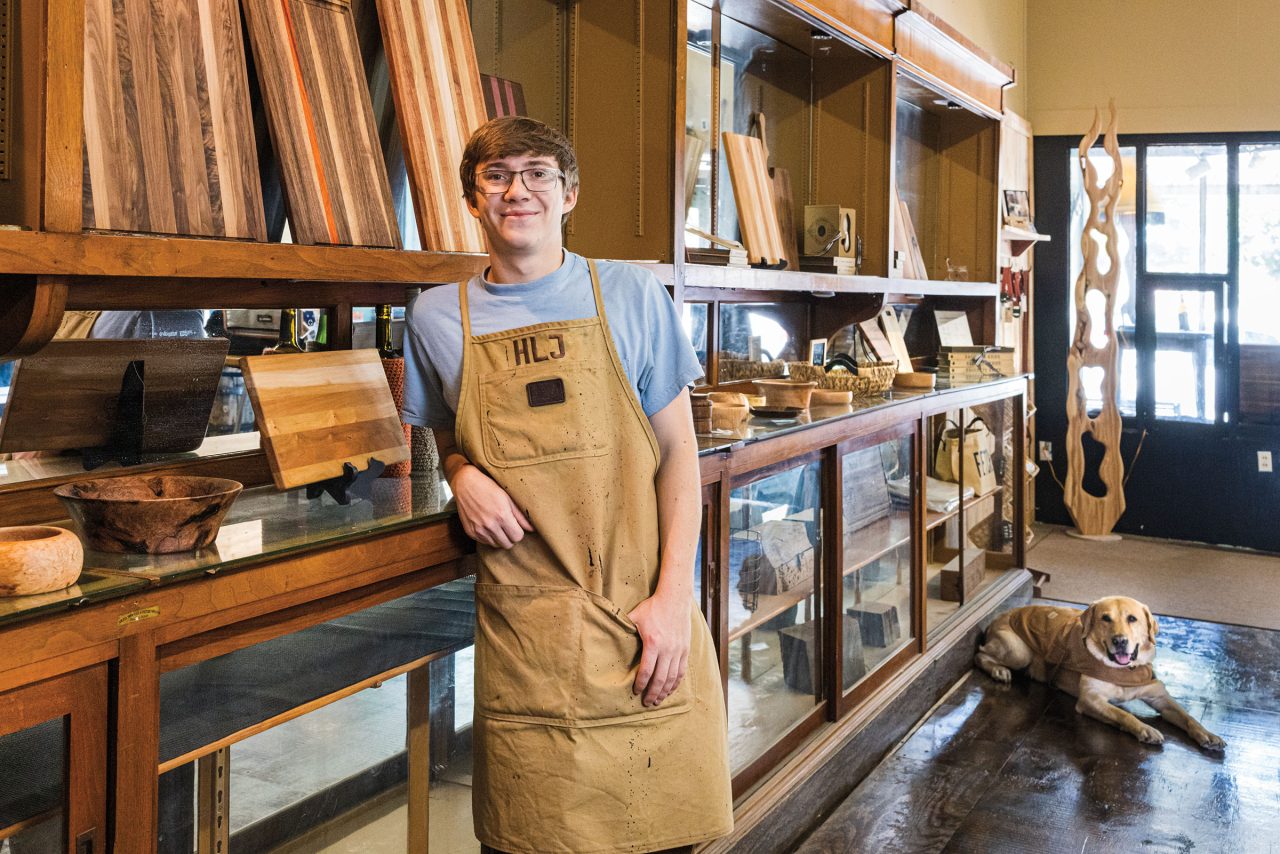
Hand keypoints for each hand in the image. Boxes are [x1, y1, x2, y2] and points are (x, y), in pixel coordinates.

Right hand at [451, 464, 532, 548]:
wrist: (466, 484)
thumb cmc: (489, 488)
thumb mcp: (508, 498)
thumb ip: (521, 516)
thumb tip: (533, 529)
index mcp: (502, 515)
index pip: (517, 537)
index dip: (519, 532)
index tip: (516, 526)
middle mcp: (490, 525)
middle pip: (507, 544)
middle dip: (510, 537)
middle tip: (508, 527)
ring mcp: (479, 530)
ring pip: (496, 545)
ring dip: (499, 538)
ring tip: (497, 525)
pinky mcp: (470, 532)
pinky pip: (485, 543)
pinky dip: (488, 537)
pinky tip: (488, 525)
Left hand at [628, 591, 690, 706]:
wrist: (675, 598)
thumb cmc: (653, 607)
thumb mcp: (635, 616)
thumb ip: (623, 627)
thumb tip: (607, 632)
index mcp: (652, 642)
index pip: (646, 670)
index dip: (640, 683)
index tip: (636, 691)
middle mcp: (667, 649)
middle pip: (660, 678)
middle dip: (653, 693)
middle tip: (647, 703)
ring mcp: (678, 650)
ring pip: (672, 677)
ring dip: (665, 691)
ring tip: (658, 701)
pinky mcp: (685, 649)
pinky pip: (681, 671)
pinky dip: (676, 683)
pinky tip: (670, 690)